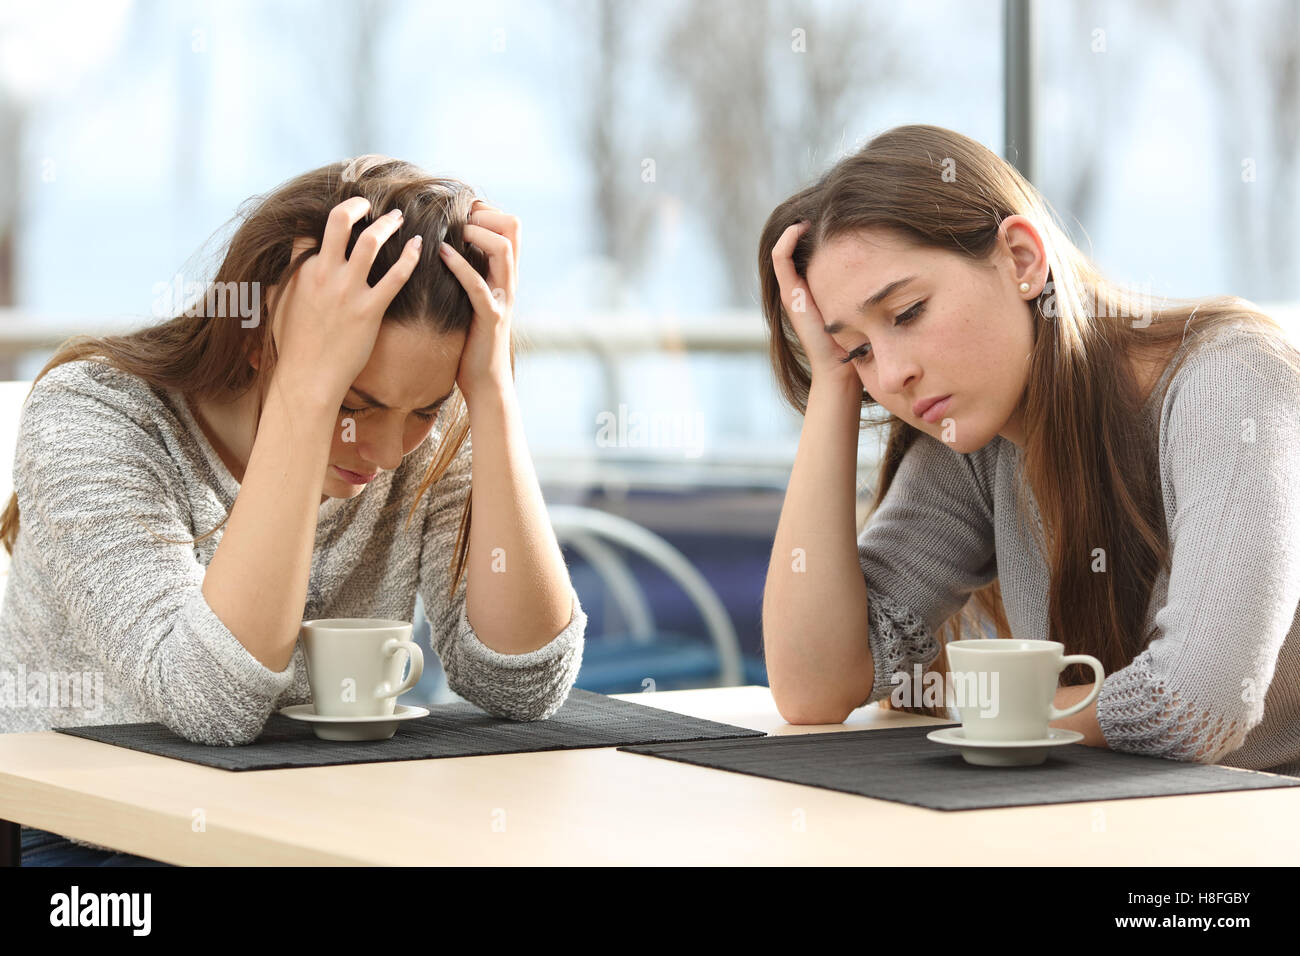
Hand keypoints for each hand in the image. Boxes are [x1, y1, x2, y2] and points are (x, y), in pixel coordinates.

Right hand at [268, 196, 421, 406]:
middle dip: (357, 205)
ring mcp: (347, 291)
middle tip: (370, 203)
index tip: (343, 212)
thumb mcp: (277, 308)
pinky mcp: (369, 310)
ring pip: (370, 242)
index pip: (311, 228)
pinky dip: (410, 257)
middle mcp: (324, 274)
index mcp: (300, 271)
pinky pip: (395, 277)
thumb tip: (277, 277)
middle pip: (339, 220)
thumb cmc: (291, 347)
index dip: (325, 215)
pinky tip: (419, 245)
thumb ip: (280, 285)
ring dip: (387, 225)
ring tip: (397, 218)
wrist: (307, 378)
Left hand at [438, 199, 516, 405]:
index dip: (486, 209)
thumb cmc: (474, 342)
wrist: (487, 382)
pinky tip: (441, 254)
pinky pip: (478, 285)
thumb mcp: (474, 299)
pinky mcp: (490, 317)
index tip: (459, 211)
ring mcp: (502, 298)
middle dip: (484, 213)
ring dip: (476, 233)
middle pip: (513, 227)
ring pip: (503, 249)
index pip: (510, 225)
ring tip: (453, 231)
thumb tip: (445, 248)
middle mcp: (509, 281)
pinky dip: (460, 265)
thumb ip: (469, 274)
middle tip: (456, 218)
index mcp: (505, 274)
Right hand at [770, 221, 860, 389]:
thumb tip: (894, 260)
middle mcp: (799, 288)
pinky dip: (787, 239)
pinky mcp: (789, 294)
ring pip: (783, 248)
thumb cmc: (858, 341)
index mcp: (814, 288)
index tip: (837, 214)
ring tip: (812, 211)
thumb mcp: (864, 303)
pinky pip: (780, 258)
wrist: (842, 368)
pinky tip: (803, 227)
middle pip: (794, 246)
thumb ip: (868, 284)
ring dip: (795, 227)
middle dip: (806, 225)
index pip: (808, 250)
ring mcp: (791, 291)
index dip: (818, 229)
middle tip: (824, 205)